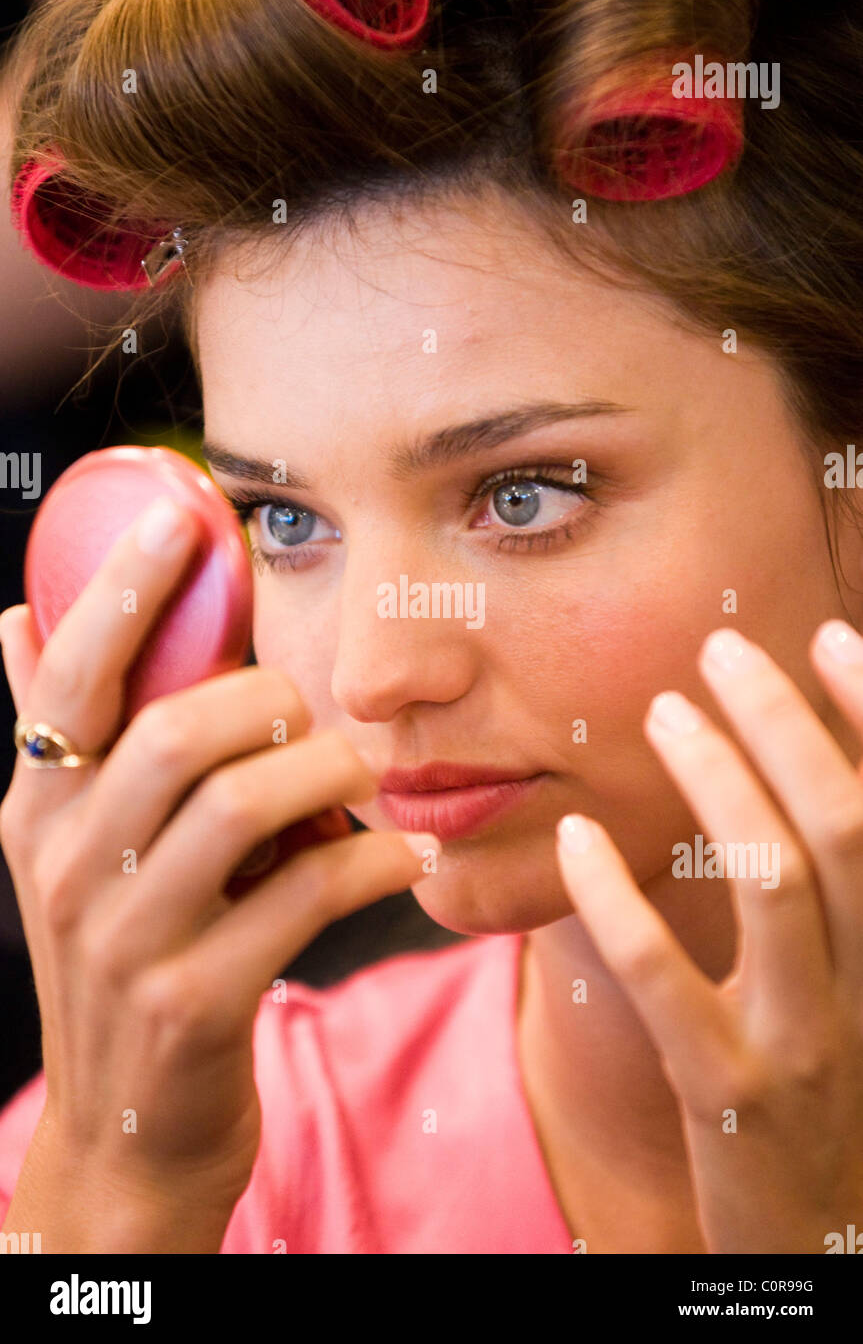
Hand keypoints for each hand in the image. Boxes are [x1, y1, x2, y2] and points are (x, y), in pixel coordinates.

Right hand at [0, 496, 435, 1228]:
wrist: (130, 1131)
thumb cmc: (126, 956)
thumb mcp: (73, 848)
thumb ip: (64, 734)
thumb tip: (19, 612)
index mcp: (38, 808)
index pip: (71, 676)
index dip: (123, 591)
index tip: (183, 519)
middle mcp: (68, 865)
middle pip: (179, 729)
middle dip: (272, 700)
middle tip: (316, 712)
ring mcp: (127, 939)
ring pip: (245, 803)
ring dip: (329, 775)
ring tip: (366, 777)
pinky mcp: (195, 1001)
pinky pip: (304, 897)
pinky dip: (370, 864)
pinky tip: (403, 856)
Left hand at [554, 622, 862, 1254]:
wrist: (824, 1246)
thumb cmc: (835, 1089)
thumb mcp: (857, 986)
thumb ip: (837, 895)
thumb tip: (793, 777)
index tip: (828, 636)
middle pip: (842, 826)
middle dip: (786, 723)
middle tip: (722, 651)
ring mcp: (807, 1042)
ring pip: (772, 883)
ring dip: (717, 782)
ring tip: (662, 713)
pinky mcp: (729, 1092)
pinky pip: (664, 977)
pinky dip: (617, 897)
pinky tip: (577, 836)